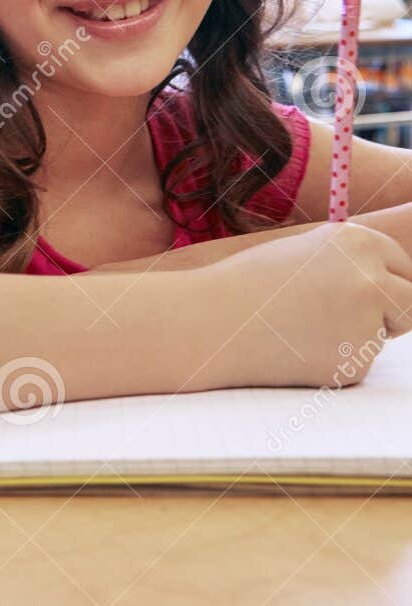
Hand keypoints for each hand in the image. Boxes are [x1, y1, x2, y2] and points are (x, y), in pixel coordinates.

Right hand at [216, 221, 411, 388]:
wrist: (212, 321)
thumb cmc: (250, 284)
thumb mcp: (307, 254)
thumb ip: (350, 263)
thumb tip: (391, 283)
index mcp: (359, 242)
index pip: (404, 266)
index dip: (389, 282)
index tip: (373, 293)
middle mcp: (372, 278)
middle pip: (411, 303)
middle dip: (392, 313)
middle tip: (348, 318)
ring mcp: (367, 322)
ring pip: (383, 335)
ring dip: (359, 336)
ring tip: (304, 327)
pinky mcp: (355, 363)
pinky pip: (357, 363)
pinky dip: (334, 362)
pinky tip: (296, 349)